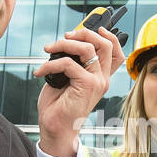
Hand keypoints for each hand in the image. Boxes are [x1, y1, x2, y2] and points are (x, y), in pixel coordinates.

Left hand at [34, 26, 125, 156]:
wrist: (56, 129)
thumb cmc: (59, 106)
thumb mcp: (66, 79)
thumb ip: (71, 62)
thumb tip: (64, 44)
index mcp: (100, 77)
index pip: (116, 52)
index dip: (108, 36)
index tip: (92, 28)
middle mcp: (103, 79)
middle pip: (105, 44)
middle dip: (84, 33)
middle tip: (65, 36)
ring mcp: (97, 82)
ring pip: (87, 48)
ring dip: (64, 44)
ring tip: (48, 49)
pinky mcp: (87, 85)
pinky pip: (69, 63)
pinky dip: (51, 64)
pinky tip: (41, 72)